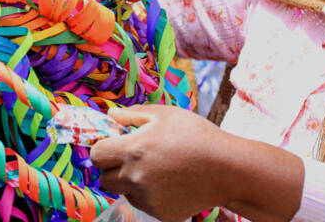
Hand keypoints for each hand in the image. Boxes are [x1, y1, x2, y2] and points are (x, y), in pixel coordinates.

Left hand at [90, 105, 228, 220]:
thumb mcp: (165, 114)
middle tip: (134, 158)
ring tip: (158, 169)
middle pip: (104, 178)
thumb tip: (110, 115)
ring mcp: (147, 199)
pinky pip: (143, 204)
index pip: (96, 155)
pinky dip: (150, 195)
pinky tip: (170, 182)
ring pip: (124, 192)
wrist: (228, 169)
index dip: (103, 148)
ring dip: (131, 182)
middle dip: (113, 168)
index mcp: (133, 150)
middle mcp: (135, 178)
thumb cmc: (197, 135)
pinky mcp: (160, 214)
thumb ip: (132, 115)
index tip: (115, 144)